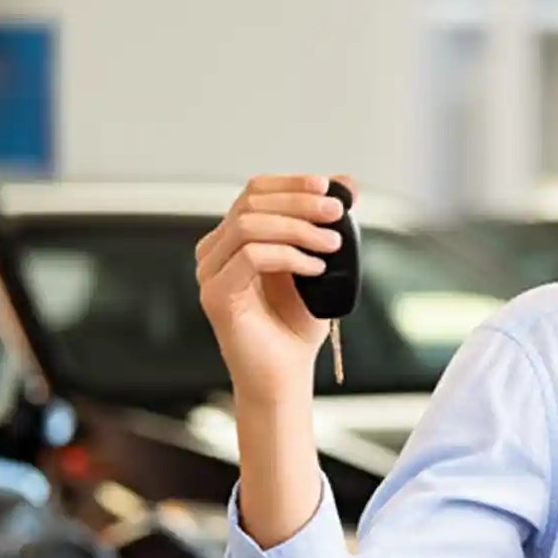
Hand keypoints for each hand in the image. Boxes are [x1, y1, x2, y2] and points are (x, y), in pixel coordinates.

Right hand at [196, 174, 353, 400]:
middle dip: (299, 202)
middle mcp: (215, 251)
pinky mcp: (215, 294)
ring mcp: (210, 272)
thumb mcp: (320, 263)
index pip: (254, 191)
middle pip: (251, 202)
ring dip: (298, 228)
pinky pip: (250, 256)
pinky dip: (289, 256)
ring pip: (249, 225)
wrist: (285, 374)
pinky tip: (315, 268)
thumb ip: (326, 224)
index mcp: (234, 238)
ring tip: (331, 245)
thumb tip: (348, 182)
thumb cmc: (297, 324)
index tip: (328, 186)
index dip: (291, 183)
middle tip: (336, 213)